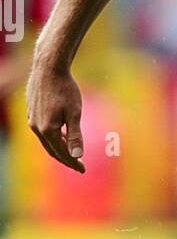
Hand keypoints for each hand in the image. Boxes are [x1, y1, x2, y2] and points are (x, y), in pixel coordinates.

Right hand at [26, 58, 84, 172]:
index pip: (62, 153)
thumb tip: (77, 156)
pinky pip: (42, 131)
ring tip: (72, 153)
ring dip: (59, 148)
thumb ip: (75, 136)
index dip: (73, 163)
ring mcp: (32, 119)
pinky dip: (53, 138)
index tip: (83, 170)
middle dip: (66, 159)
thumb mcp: (75, 113)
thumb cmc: (65, 89)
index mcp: (47, 130)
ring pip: (46, 141)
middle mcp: (36, 127)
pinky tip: (61, 135)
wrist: (48, 68)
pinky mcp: (31, 112)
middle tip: (78, 165)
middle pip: (52, 150)